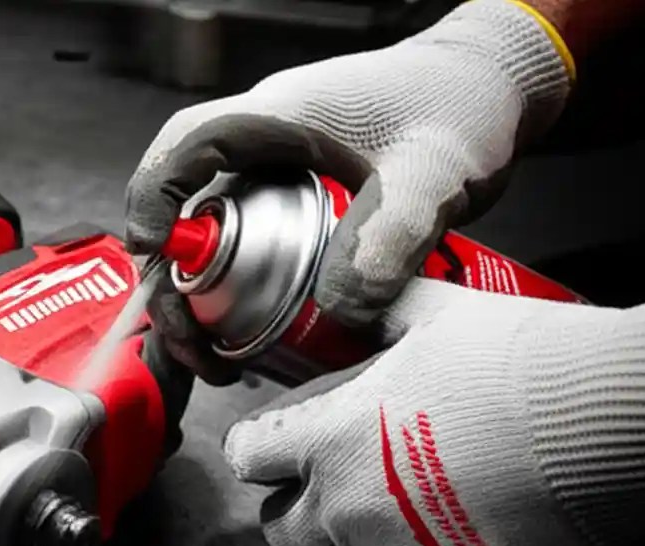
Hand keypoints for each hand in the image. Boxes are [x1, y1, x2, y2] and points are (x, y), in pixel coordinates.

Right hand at [126, 0, 572, 328]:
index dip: (155, 196)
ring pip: (212, 237)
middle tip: (196, 344)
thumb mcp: (435, 173)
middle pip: (184, 209)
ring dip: (205, 299)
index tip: (155, 251)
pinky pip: (249, 248)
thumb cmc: (459, 103)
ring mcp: (276, 174)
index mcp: (277, 118)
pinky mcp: (296, 202)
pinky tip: (267, 335)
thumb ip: (392, 236)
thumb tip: (338, 310)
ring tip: (225, 359)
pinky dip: (243, 295)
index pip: (186, 145)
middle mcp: (262, 146)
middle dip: (175, 283)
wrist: (489, 87)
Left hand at [225, 279, 644, 545]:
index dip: (258, 448)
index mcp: (329, 437)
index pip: (247, 457)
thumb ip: (381, 312)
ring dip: (363, 543)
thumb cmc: (522, 362)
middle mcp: (347, 507)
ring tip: (406, 508)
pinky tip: (456, 532)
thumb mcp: (437, 314)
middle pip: (281, 532)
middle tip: (335, 484)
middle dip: (299, 509)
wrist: (609, 424)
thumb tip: (359, 297)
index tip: (273, 446)